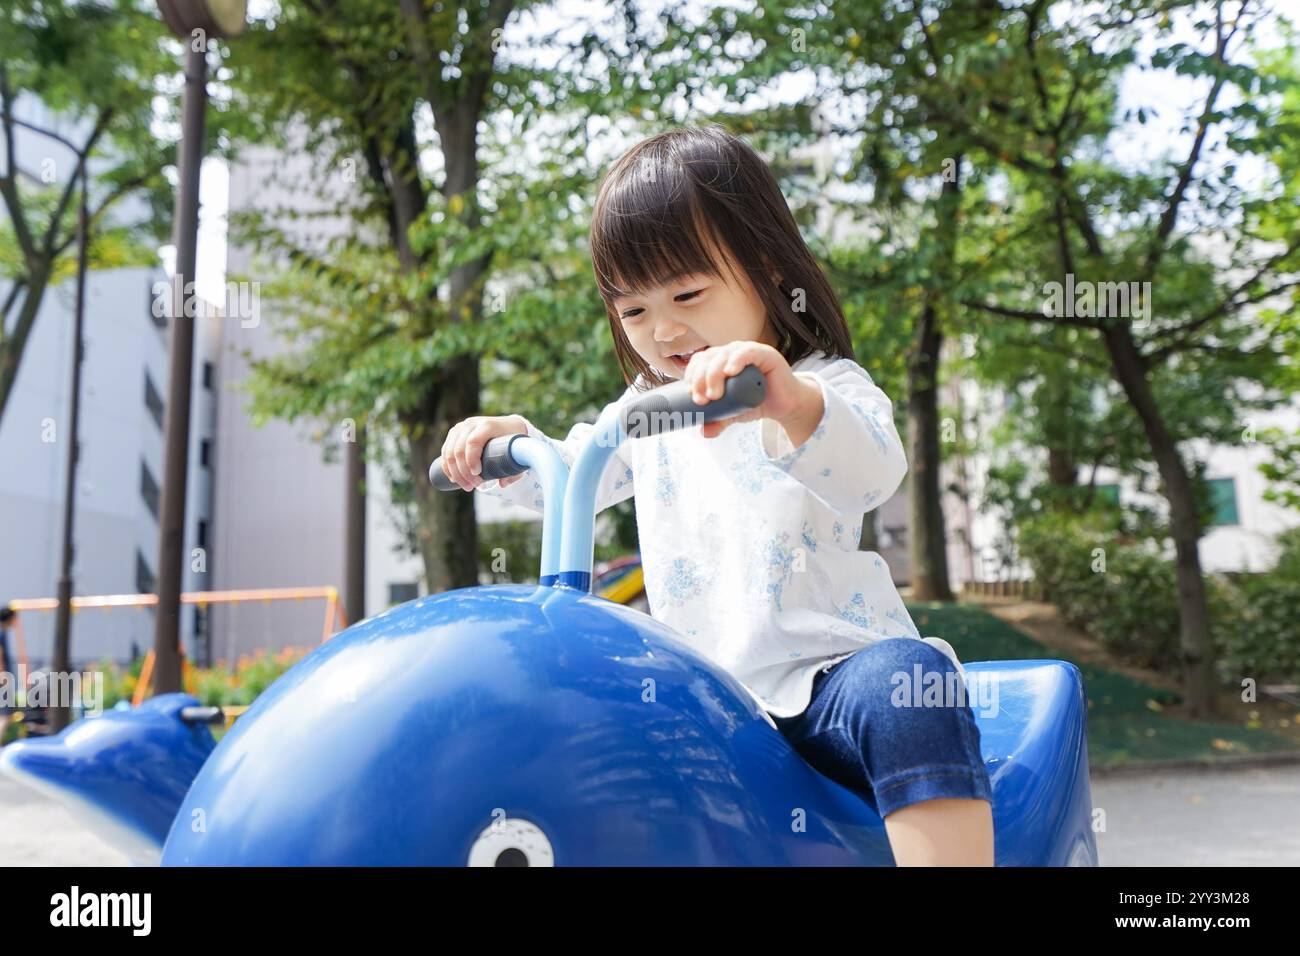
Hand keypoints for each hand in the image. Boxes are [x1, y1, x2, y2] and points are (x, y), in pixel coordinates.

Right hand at [440, 415, 528, 490]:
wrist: (508, 426)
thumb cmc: (512, 441)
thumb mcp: (516, 453)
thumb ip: (513, 470)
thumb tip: (502, 483)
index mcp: (487, 425)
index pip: (473, 442)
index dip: (472, 460)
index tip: (477, 475)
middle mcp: (472, 424)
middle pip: (459, 449)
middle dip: (463, 472)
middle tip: (473, 486)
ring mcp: (461, 427)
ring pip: (449, 452)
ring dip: (455, 473)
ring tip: (467, 486)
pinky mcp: (454, 433)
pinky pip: (446, 451)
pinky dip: (448, 467)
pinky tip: (454, 479)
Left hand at [682, 341, 822, 439]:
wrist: (786, 405)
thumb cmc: (758, 402)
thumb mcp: (734, 413)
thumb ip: (719, 420)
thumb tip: (704, 432)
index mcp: (720, 362)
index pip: (699, 362)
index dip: (691, 375)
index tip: (691, 395)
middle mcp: (732, 353)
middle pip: (708, 358)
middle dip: (700, 378)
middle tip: (700, 400)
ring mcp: (748, 351)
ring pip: (724, 355)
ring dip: (714, 374)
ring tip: (713, 395)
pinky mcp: (765, 354)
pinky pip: (748, 352)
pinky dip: (737, 360)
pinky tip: (730, 371)